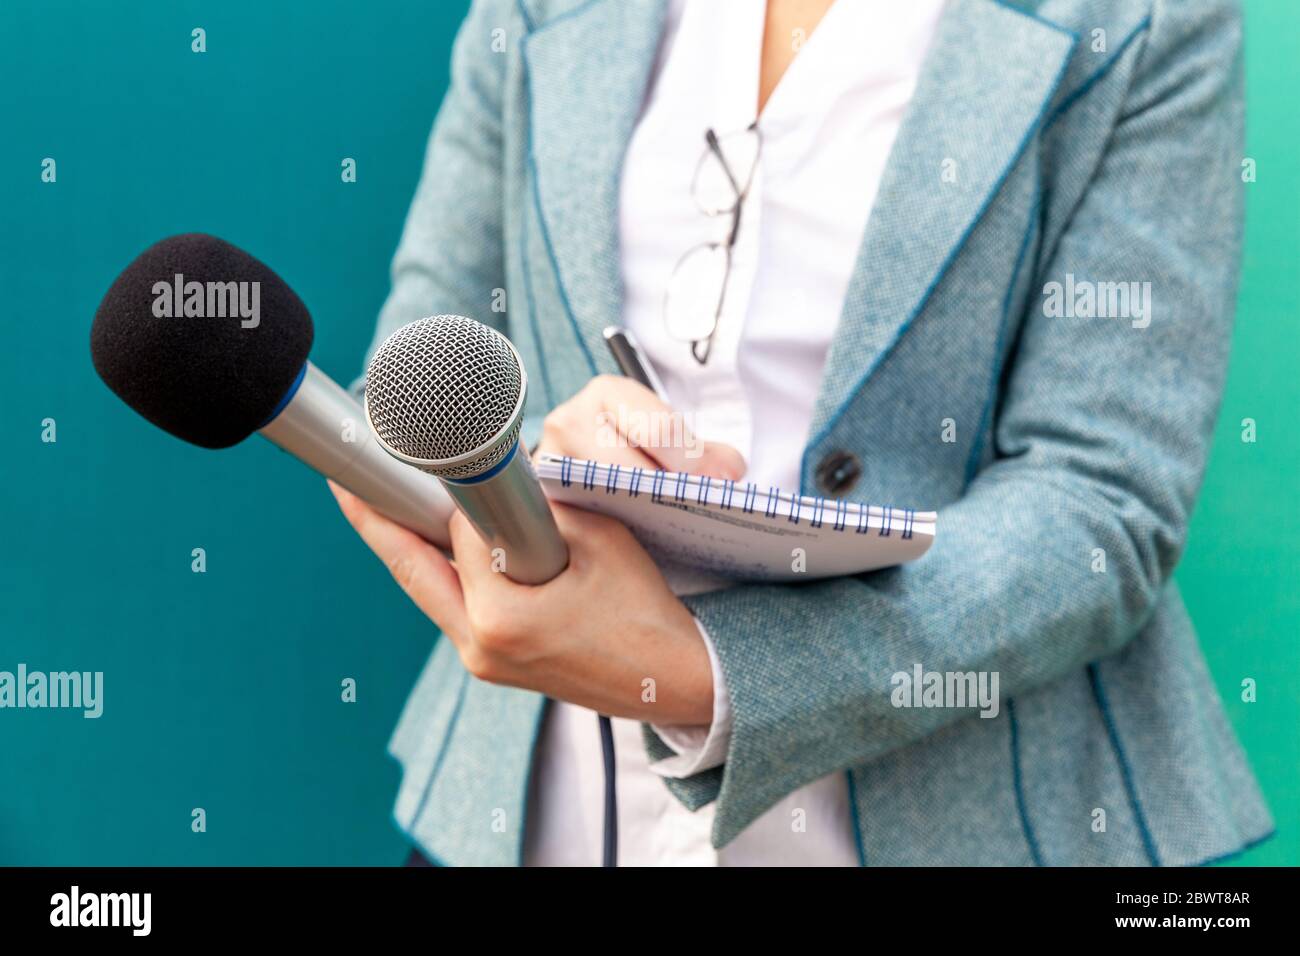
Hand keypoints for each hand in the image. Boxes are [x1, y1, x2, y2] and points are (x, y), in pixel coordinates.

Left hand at [330, 375, 745, 724]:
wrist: (672, 679)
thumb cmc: (643, 611)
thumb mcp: (598, 541)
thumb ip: (539, 511)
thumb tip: (495, 486)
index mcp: (502, 620)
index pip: (459, 535)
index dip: (446, 492)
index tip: (401, 456)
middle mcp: (479, 649)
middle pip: (412, 571)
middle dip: (379, 523)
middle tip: (345, 480)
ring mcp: (482, 662)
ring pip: (429, 590)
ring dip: (410, 546)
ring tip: (385, 502)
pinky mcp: (492, 664)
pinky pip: (452, 606)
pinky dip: (441, 570)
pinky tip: (433, 540)